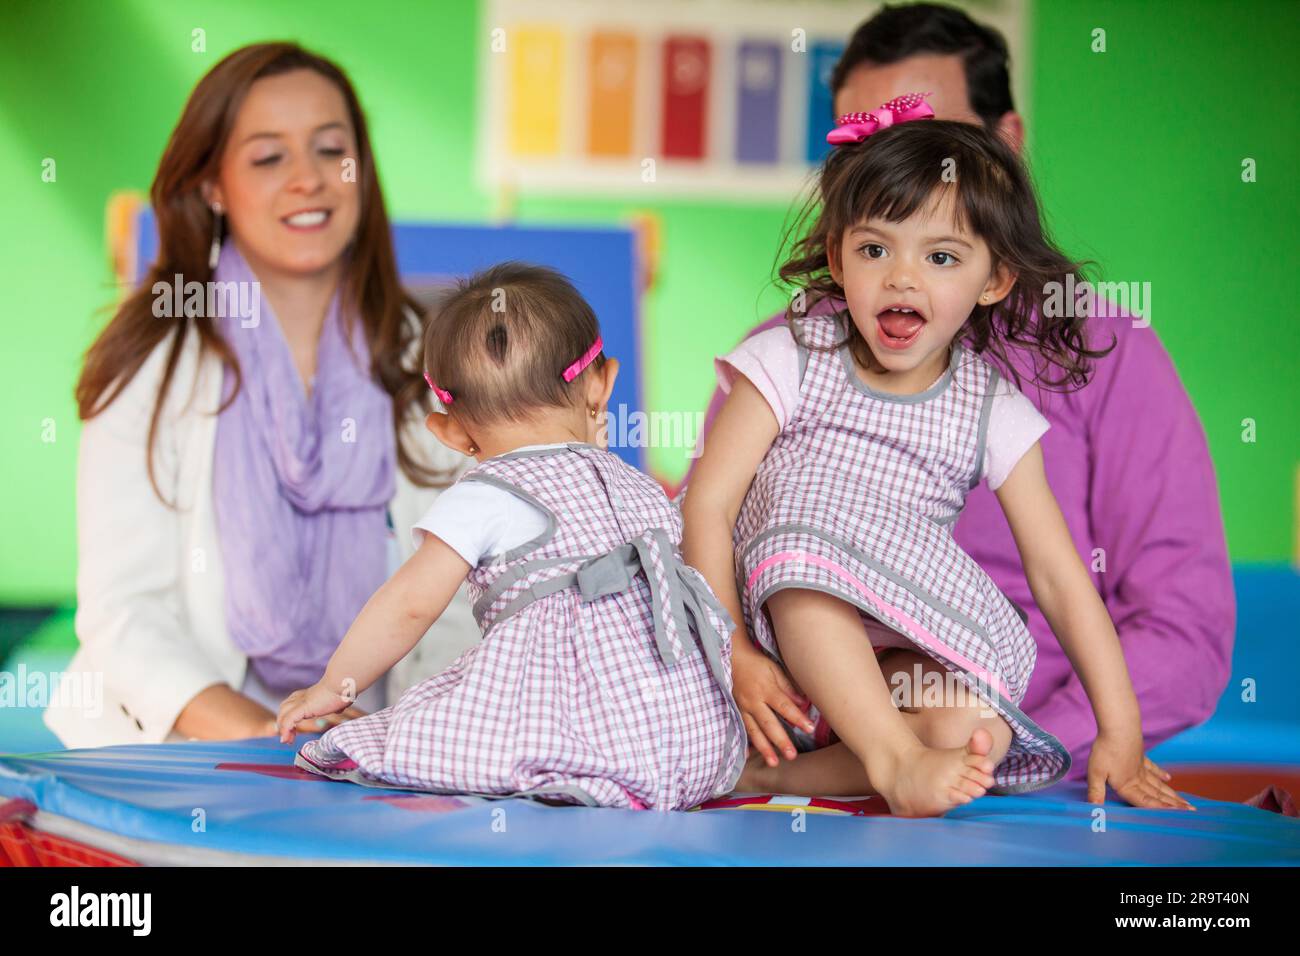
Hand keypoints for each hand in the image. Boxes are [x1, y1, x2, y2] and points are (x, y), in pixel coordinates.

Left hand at [277, 682, 360, 743]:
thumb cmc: (344, 689)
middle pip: (284, 708)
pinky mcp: (304, 707)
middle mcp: (302, 696)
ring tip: (287, 740)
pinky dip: (286, 729)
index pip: (292, 704)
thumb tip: (339, 709)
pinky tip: (287, 737)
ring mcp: (302, 701)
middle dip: (282, 723)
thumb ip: (337, 705)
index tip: (293, 731)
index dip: (290, 717)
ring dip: (283, 728)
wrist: (344, 683)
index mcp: (309, 695)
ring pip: (283, 713)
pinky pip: (289, 719)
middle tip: (287, 737)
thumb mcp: (338, 700)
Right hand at [731, 644, 815, 766]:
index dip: (798, 718)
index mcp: (766, 689)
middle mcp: (754, 701)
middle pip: (769, 724)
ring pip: (754, 732)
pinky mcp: (736, 710)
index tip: (809, 728)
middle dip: (781, 741)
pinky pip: (742, 729)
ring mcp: (743, 708)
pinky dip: (745, 743)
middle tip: (792, 756)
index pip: (785, 707)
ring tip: (774, 763)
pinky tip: (748, 756)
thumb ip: (788, 687)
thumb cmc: (756, 663)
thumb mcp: (774, 669)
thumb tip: (802, 703)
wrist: (730, 658)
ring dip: (764, 749)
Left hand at [1086, 729, 1193, 809]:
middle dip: (1174, 805)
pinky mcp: (1140, 755)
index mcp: (1128, 785)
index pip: (1146, 802)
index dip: (1160, 810)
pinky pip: (1152, 767)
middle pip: (1158, 794)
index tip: (1178, 816)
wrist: (1118, 727)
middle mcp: (1138, 778)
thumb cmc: (1105, 750)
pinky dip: (1160, 773)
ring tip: (1185, 801)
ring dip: (1172, 793)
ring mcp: (1141, 766)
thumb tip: (1093, 809)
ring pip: (1158, 784)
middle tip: (1192, 811)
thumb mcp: (1096, 772)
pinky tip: (1168, 778)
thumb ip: (1096, 791)